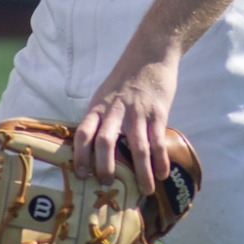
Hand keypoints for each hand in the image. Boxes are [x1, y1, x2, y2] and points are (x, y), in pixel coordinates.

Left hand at [74, 45, 180, 195]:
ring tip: (145, 191)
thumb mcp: (105, 94)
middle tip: (109, 185)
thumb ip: (100, 118)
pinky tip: (162, 174)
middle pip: (106, 141)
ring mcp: (138, 112)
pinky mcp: (158, 112)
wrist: (151, 53)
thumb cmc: (125, 78)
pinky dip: (161, 160)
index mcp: (99, 107)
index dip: (80, 154)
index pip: (83, 132)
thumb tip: (92, 150)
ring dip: (141, 172)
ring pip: (137, 147)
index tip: (81, 174)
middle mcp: (115, 110)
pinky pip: (158, 140)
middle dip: (106, 167)